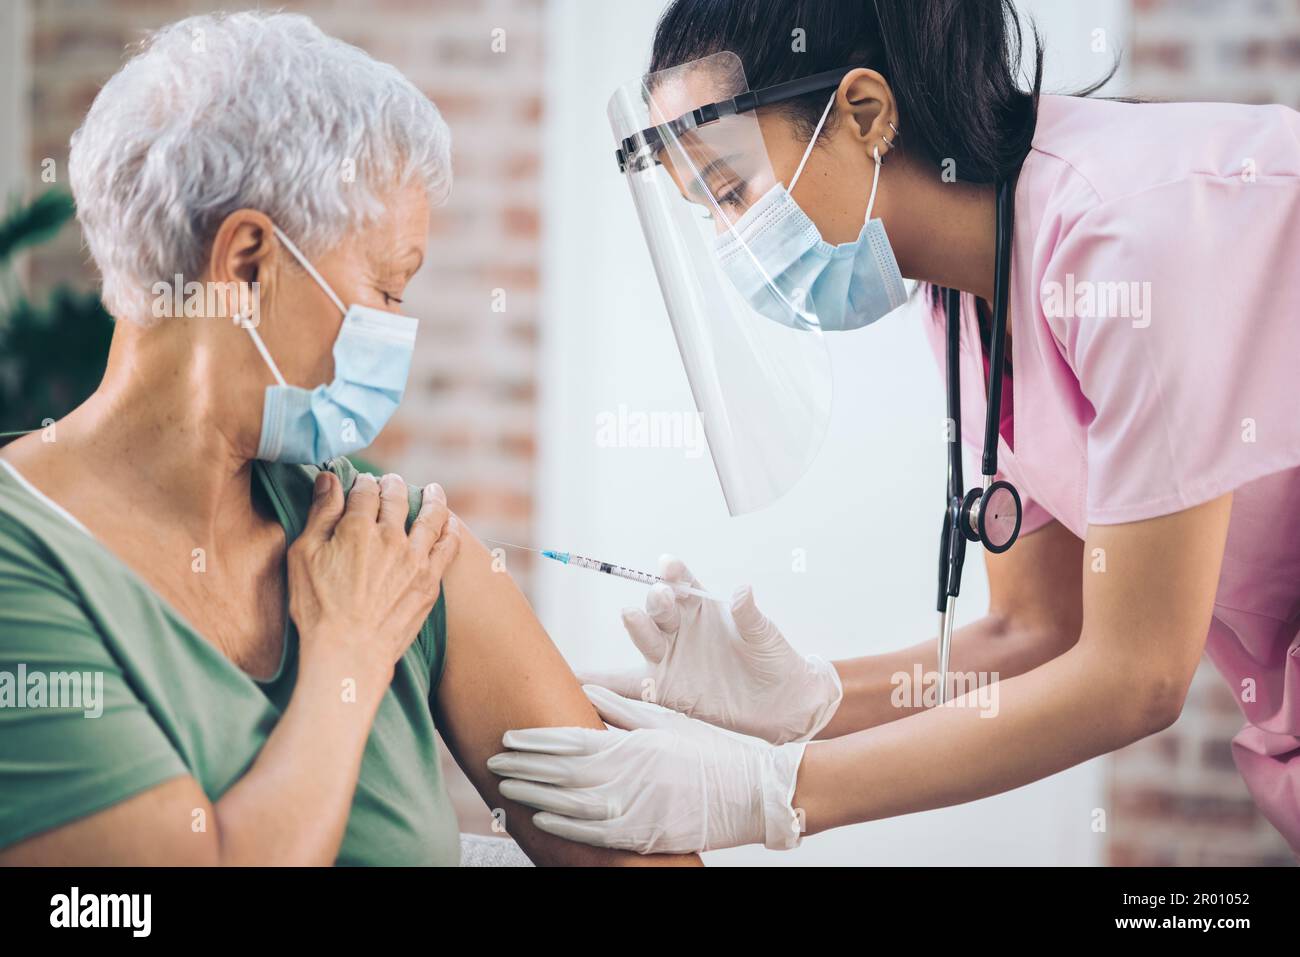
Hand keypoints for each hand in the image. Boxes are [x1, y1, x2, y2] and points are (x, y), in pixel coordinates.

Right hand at [289, 471, 459, 682]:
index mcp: (357, 527)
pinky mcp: (430, 580)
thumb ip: (320, 514)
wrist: (349, 651)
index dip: (362, 483)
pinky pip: (448, 546)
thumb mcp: (304, 555)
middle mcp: (391, 536)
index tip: (362, 482)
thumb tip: (329, 478)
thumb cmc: (317, 607)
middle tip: (392, 482)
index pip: (364, 491)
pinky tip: (451, 523)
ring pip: (430, 516)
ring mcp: (415, 558)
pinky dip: (450, 529)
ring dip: (432, 499)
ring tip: (433, 490)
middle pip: (396, 499)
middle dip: (393, 485)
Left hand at [487, 685, 806, 854]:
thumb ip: (620, 709)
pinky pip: (591, 834)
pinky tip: (539, 819)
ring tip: (507, 788)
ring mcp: (631, 810)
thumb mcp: (663, 720)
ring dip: (533, 795)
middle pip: (558, 773)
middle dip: (522, 767)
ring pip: (566, 804)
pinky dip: (561, 827)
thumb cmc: (708, 750)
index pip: (566, 742)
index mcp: (628, 744)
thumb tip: (583, 692)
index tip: (507, 737)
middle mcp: (624, 777)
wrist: (749, 791)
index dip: (532, 741)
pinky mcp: (640, 835)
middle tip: (494, 761)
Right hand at [579, 556, 842, 743]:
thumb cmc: (774, 660)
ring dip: (638, 626)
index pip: (683, 583)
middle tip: (661, 595)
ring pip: (645, 638)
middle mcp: (680, 628)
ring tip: (632, 615)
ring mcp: (670, 657)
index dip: (674, 573)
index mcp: (702, 607)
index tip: (669, 565)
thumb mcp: (764, 634)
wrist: (784, 703)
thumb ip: (749, 614)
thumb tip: (742, 590)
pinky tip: (581, 680)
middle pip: (660, 609)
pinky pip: (629, 685)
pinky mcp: (665, 688)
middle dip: (658, 600)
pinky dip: (603, 682)